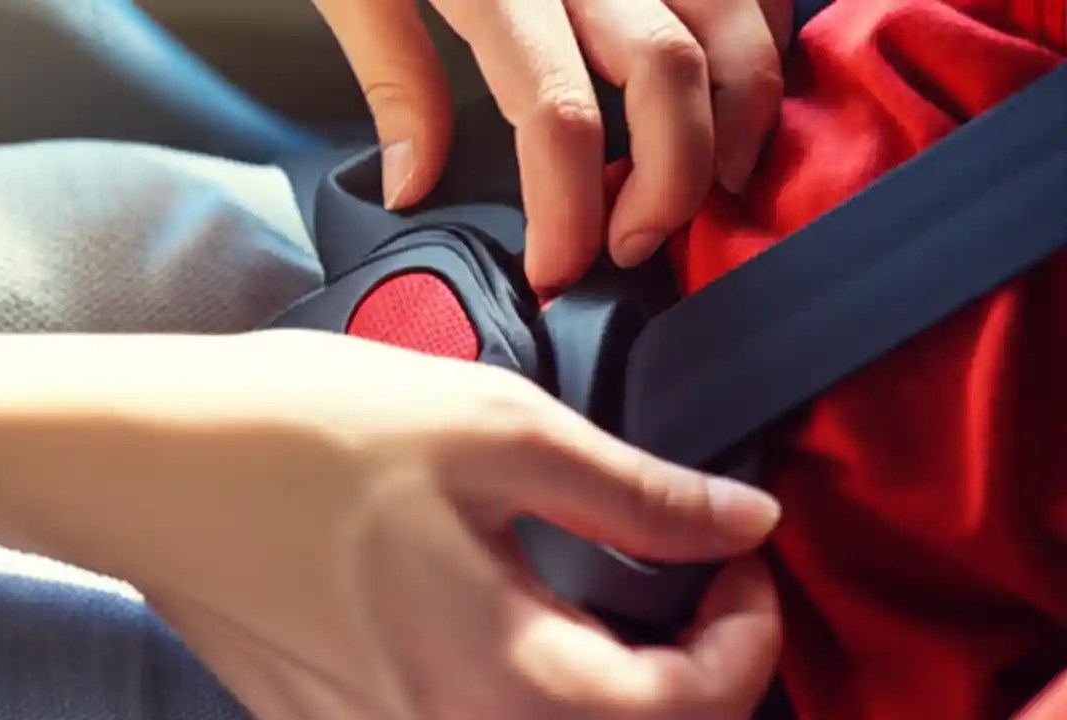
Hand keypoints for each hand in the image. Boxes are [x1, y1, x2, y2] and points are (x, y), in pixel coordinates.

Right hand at [58, 330, 783, 718]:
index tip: (742, 557)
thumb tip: (742, 522)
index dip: (750, 635)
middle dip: (690, 667)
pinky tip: (500, 604)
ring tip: (605, 586)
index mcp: (504, 676)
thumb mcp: (494, 429)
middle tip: (688, 572)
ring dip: (607, 678)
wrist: (139, 462)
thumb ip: (635, 493)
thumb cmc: (303, 430)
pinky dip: (520, 679)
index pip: (690, 708)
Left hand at [314, 0, 790, 292]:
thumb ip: (391, 77)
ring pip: (735, 20)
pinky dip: (763, 40)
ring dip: (741, 116)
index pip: (556, 116)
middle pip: (669, 73)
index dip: (568, 213)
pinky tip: (739, 93)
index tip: (559, 270)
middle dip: (670, 181)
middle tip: (635, 243)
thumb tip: (413, 185)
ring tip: (716, 186)